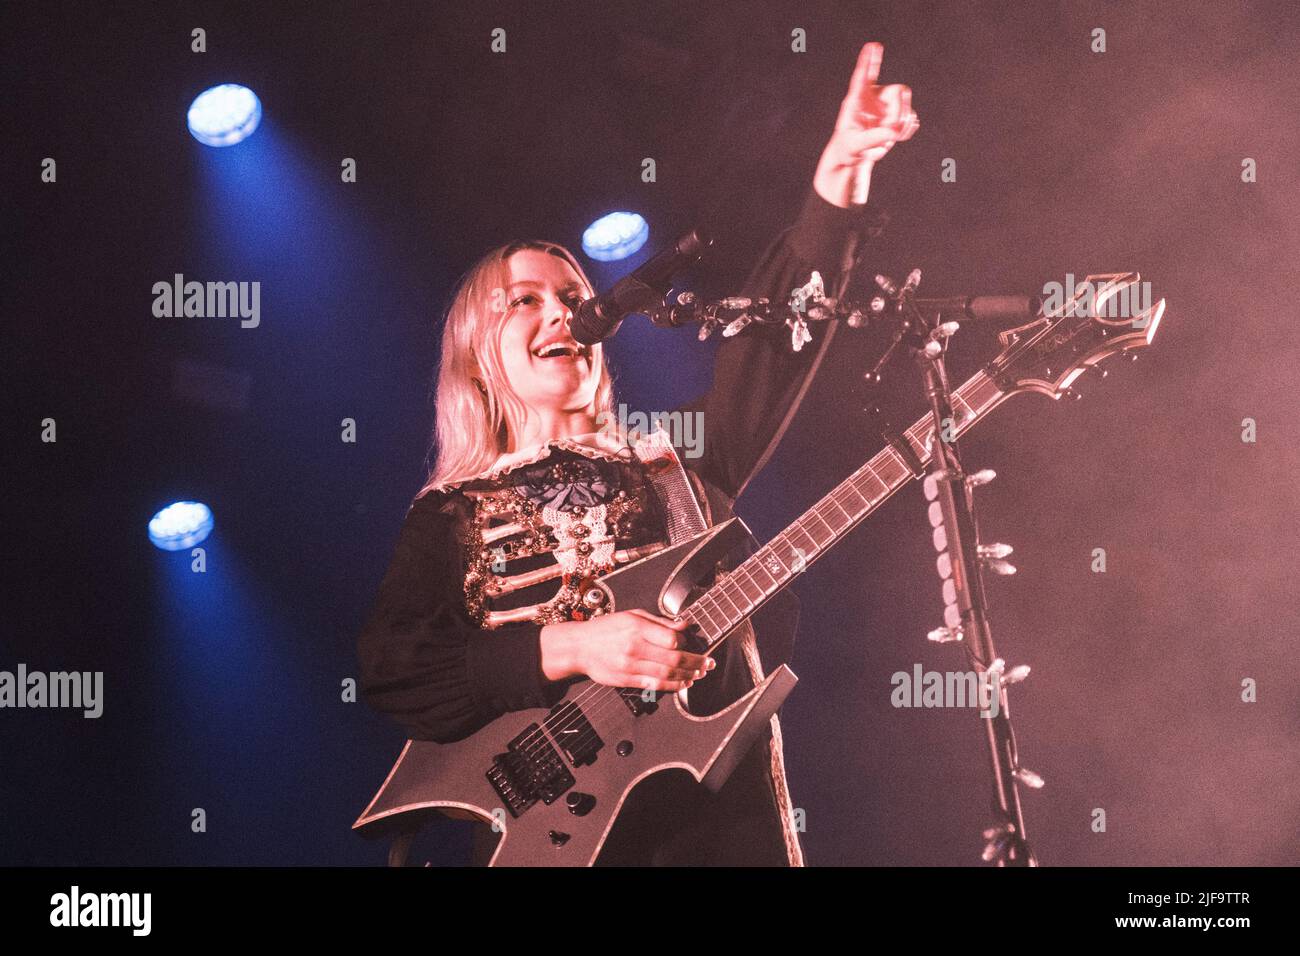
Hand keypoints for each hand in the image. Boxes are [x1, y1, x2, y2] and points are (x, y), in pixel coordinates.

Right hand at [540, 609, 714, 691]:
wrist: (579, 647)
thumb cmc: (606, 629)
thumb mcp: (632, 615)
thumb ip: (659, 622)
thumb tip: (684, 625)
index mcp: (636, 627)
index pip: (671, 639)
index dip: (687, 643)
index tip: (694, 643)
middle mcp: (634, 647)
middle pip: (673, 659)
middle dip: (696, 663)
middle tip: (708, 664)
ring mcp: (630, 666)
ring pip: (666, 675)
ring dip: (687, 676)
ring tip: (698, 674)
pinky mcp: (626, 680)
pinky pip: (655, 685)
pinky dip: (672, 686)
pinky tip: (682, 683)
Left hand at [813, 41, 919, 207]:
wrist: (853, 158)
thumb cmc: (847, 150)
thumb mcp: (855, 146)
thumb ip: (871, 138)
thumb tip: (891, 131)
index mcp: (857, 100)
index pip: (864, 77)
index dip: (869, 61)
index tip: (873, 45)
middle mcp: (874, 99)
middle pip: (899, 91)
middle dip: (901, 110)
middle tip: (893, 129)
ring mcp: (885, 107)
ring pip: (906, 107)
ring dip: (903, 123)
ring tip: (891, 138)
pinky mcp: (894, 118)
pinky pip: (910, 119)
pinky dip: (908, 129)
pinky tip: (899, 136)